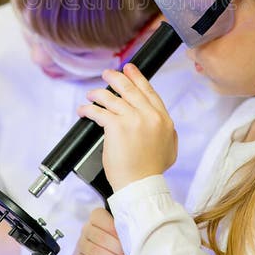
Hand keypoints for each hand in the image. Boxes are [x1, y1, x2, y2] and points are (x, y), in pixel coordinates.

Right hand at [73, 207, 131, 254]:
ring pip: (94, 252)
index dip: (115, 230)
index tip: (127, 240)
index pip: (100, 218)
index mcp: (97, 216)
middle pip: (100, 238)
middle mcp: (87, 228)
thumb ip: (128, 229)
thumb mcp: (126, 232)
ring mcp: (81, 244)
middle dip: (117, 249)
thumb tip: (135, 233)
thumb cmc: (123, 242)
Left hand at [77, 63, 177, 192]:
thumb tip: (161, 123)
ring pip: (112, 98)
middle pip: (130, 89)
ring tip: (91, 94)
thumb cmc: (151, 171)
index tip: (130, 69)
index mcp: (163, 120)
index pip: (149, 92)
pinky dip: (89, 109)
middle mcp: (149, 116)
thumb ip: (168, 132)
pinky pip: (99, 112)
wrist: (141, 185)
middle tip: (108, 74)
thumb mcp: (170, 148)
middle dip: (117, 78)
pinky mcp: (116, 126)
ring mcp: (133, 119)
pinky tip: (84, 110)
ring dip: (98, 93)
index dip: (138, 78)